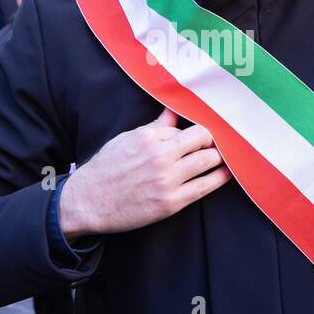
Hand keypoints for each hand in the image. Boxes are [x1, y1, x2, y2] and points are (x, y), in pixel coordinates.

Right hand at [58, 107, 230, 239]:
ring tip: (220, 159)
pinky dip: (220, 178)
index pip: (186, 128)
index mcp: (148, 137)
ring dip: (218, 158)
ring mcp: (166, 180)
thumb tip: (173, 111)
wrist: (87, 202)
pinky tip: (226, 174)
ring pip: (209, 161)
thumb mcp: (126, 140)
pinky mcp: (171, 202)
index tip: (201, 137)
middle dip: (211, 142)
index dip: (194, 133)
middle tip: (213, 146)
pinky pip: (205, 187)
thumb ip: (154, 127)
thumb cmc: (106, 169)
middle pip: (203, 140)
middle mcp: (159, 156)